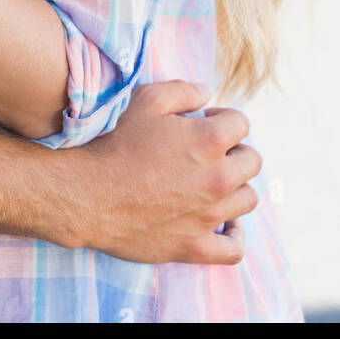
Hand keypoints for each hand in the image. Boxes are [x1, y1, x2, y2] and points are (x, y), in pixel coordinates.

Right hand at [63, 80, 259, 263]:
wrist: (87, 194)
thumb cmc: (115, 142)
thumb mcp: (145, 99)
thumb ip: (183, 90)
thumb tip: (207, 93)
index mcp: (210, 140)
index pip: (240, 124)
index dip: (222, 118)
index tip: (204, 122)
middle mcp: (218, 178)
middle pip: (251, 161)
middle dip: (234, 150)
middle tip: (207, 151)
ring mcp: (209, 216)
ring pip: (248, 199)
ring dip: (236, 186)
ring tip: (211, 182)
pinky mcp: (195, 246)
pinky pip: (234, 248)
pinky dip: (234, 235)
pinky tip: (224, 223)